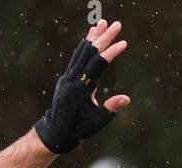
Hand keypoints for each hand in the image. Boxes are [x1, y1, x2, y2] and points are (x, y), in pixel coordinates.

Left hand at [33, 19, 130, 153]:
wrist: (55, 132)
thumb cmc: (77, 130)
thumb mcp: (96, 123)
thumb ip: (110, 110)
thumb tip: (126, 99)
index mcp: (80, 89)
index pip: (97, 65)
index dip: (111, 53)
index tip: (124, 43)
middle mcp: (72, 79)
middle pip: (89, 53)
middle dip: (104, 37)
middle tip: (117, 24)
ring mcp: (67, 76)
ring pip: (81, 51)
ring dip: (94, 36)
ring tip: (104, 22)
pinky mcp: (67, 76)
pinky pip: (77, 56)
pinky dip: (85, 45)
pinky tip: (91, 37)